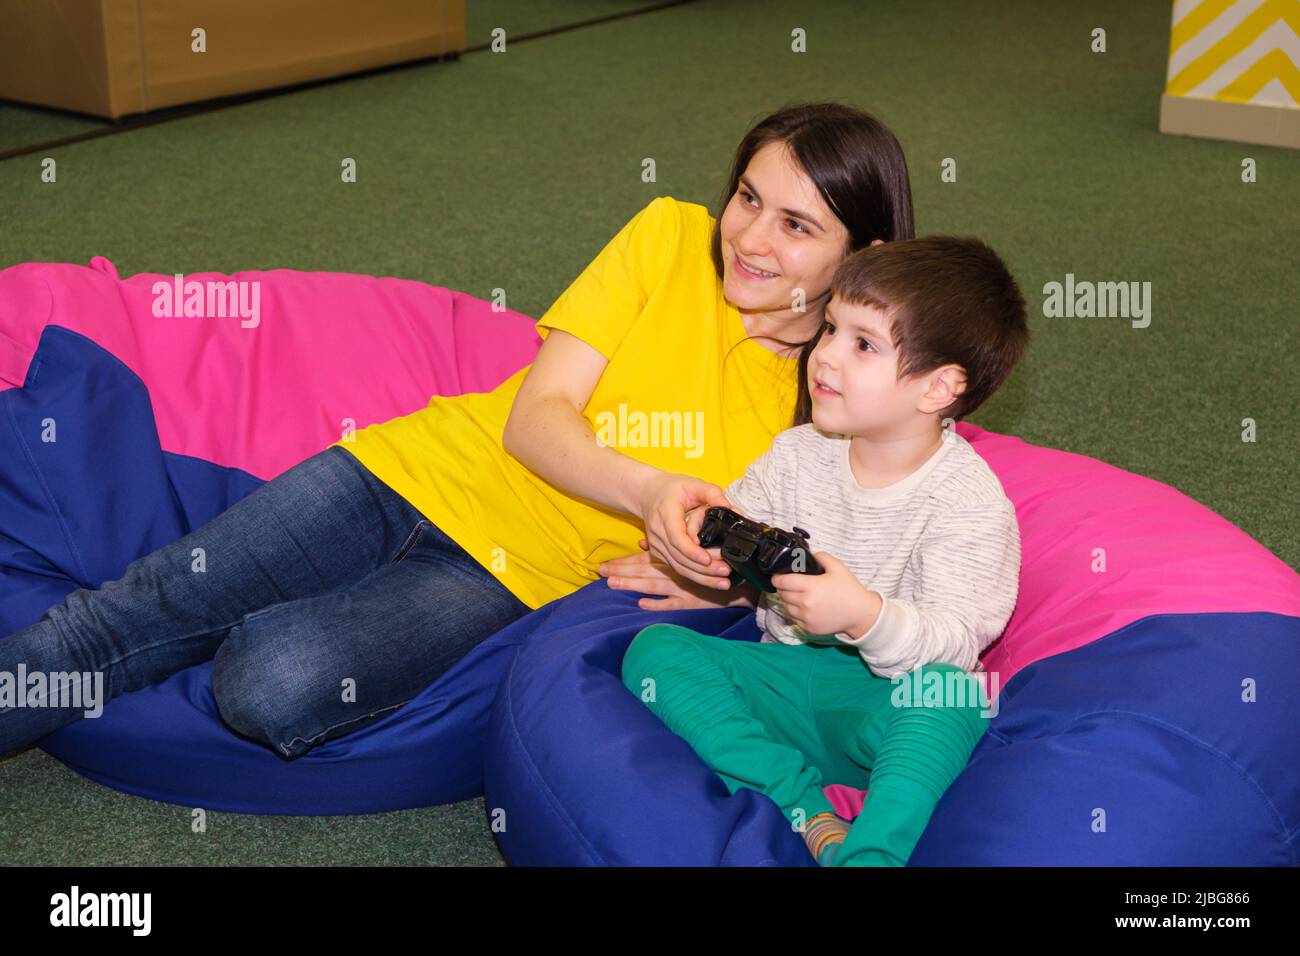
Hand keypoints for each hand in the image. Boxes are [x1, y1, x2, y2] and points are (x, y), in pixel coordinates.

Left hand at [599, 539, 757, 610]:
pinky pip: (673, 603)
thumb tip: (640, 543)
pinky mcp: (693, 602)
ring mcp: (683, 588)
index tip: (605, 565)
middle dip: (621, 571)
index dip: (625, 561)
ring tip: (612, 583)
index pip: (645, 559)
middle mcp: (676, 573)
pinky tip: (641, 604)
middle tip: (600, 572)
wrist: (742, 584)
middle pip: (644, 571)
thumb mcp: (695, 551)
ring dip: (632, 583)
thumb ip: (666, 548)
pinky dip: (658, 603)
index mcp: (675, 560)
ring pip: (653, 584)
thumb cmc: (717, 565)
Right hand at [635, 473, 736, 589]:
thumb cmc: (672, 489)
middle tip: (725, 572)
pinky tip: (711, 580)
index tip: (707, 559)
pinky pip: (676, 568)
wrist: (647, 494)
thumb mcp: (694, 484)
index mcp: (666, 514)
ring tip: (723, 582)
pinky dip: (694, 576)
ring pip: (677, 567)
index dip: (691, 551)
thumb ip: (713, 494)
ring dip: (701, 577)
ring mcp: (656, 545)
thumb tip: (732, 509)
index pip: (676, 538)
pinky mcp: (659, 553)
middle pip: (679, 557)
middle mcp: (658, 532)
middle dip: (703, 569)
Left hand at [770, 551, 881, 637]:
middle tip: (790, 584)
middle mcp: (805, 603)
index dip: (777, 578)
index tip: (777, 576)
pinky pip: (793, 618)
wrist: (860, 614)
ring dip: (788, 600)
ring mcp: (806, 617)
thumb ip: (821, 557)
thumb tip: (808, 556)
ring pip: (785, 607)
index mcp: (811, 586)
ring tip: (797, 595)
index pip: (782, 582)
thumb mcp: (838, 567)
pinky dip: (795, 612)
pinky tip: (804, 607)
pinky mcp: (808, 628)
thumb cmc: (849, 591)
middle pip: (782, 594)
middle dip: (783, 588)